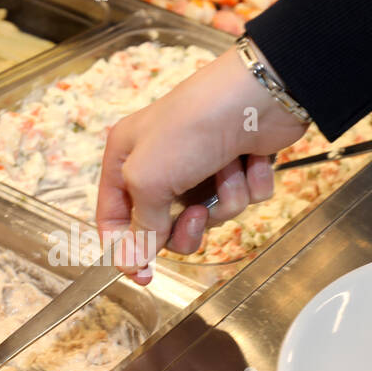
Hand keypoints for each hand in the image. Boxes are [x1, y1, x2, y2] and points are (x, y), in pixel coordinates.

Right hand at [97, 49, 308, 283]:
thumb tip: (131, 260)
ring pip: (210, 215)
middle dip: (188, 225)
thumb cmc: (191, 126)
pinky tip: (250, 160)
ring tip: (228, 171)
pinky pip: (243, 199)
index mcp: (127, 158)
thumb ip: (142, 225)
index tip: (142, 275)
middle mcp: (161, 163)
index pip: (115, 216)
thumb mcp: (149, 178)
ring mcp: (201, 165)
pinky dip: (249, 184)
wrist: (256, 94)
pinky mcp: (238, 165)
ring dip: (224, 200)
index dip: (126, 248)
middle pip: (167, 225)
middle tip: (198, 214)